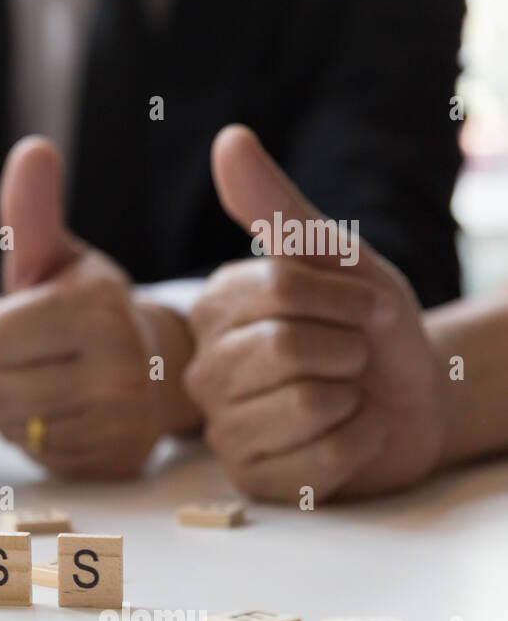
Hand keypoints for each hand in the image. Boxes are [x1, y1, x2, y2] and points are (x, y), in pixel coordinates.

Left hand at [0, 137, 197, 477]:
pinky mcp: (116, 461)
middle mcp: (119, 370)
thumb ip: (31, 214)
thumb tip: (32, 150)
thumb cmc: (88, 304)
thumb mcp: (58, 256)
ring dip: (5, 400)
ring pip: (9, 423)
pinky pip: (36, 454)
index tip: (14, 311)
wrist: (156, 363)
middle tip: (25, 348)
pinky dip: (32, 433)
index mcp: (101, 309)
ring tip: (38, 373)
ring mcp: (121, 423)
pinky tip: (57, 407)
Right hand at [184, 125, 446, 501]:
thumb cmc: (370, 324)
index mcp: (215, 309)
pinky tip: (346, 434)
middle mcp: (205, 370)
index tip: (352, 309)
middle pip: (288, 349)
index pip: (280, 291)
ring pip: (306, 404)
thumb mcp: (336, 259)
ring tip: (344, 395)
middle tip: (349, 356)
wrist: (415, 394)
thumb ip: (277, 209)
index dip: (342, 298)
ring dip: (354, 397)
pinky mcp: (256, 481)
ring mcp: (226, 430)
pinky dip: (358, 443)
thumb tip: (229, 139)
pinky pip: (320, 458)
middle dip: (349, 348)